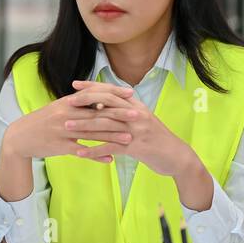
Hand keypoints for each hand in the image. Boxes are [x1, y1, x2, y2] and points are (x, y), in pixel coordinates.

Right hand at [2, 82, 139, 163]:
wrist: (19, 137)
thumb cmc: (42, 122)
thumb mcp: (59, 108)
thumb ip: (78, 104)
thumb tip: (100, 100)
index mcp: (67, 102)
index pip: (94, 95)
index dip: (113, 93)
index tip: (131, 94)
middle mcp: (66, 114)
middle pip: (97, 113)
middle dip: (120, 114)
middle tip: (139, 116)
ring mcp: (63, 131)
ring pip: (92, 133)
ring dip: (113, 136)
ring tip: (130, 138)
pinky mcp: (60, 147)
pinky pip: (82, 151)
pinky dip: (97, 155)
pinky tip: (111, 158)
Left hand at [63, 79, 196, 176]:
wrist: (177, 157)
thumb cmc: (157, 140)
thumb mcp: (142, 121)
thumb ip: (125, 112)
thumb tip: (103, 105)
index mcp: (136, 106)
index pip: (111, 92)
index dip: (93, 87)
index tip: (75, 85)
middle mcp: (136, 114)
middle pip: (107, 104)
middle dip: (84, 103)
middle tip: (66, 104)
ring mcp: (136, 130)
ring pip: (106, 125)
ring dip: (84, 126)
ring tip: (67, 127)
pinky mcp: (136, 147)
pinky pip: (111, 147)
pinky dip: (94, 150)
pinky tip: (80, 153)